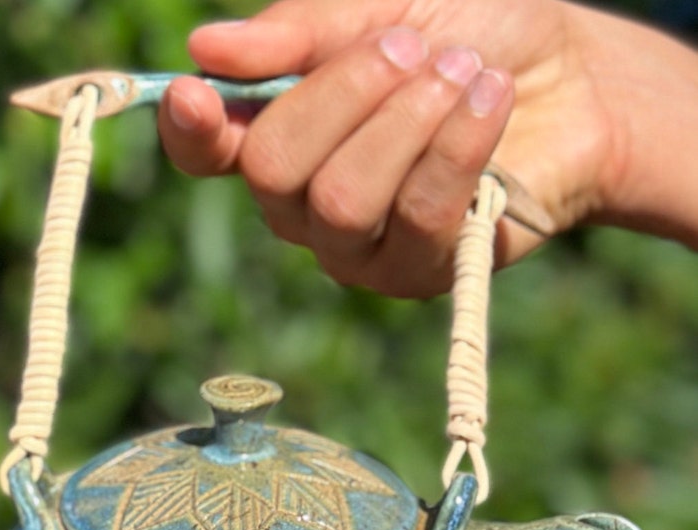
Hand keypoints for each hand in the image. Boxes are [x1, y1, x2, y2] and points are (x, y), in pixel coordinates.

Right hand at [158, 1, 697, 296]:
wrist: (571, 79)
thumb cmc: (468, 36)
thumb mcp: (382, 7)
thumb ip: (302, 31)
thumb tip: (206, 46)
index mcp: (277, 133)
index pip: (206, 153)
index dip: (189, 131)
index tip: (194, 92)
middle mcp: (301, 203)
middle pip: (271, 171)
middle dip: (341, 96)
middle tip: (408, 46)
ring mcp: (355, 246)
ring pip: (340, 200)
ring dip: (407, 119)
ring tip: (462, 69)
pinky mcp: (415, 273)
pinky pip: (416, 213)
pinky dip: (458, 142)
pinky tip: (492, 99)